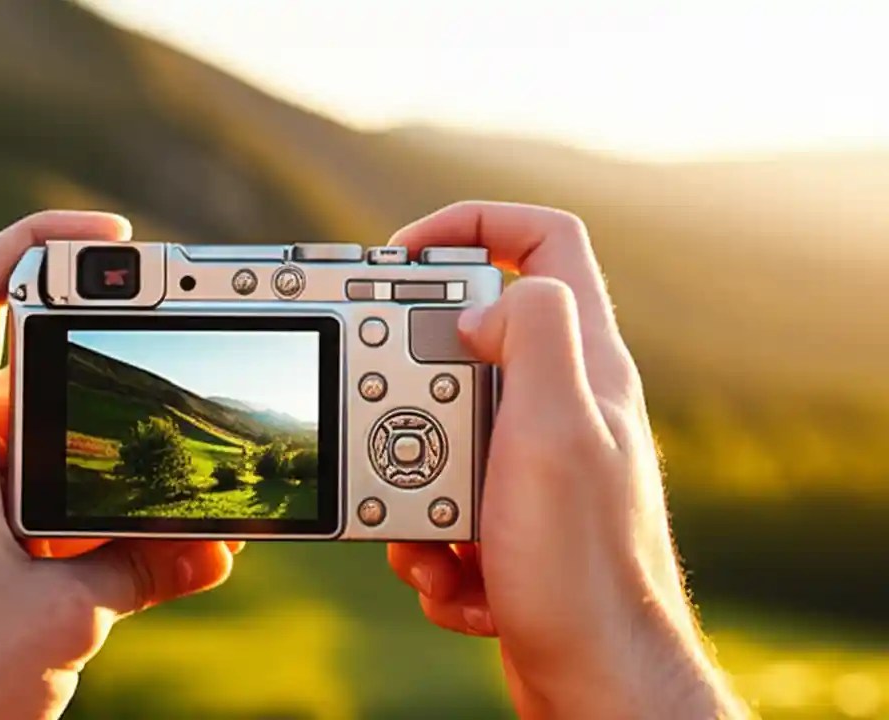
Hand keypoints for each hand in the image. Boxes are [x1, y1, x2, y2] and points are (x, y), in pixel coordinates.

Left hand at [0, 211, 240, 719]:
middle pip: (23, 362)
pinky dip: (80, 493)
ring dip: (98, 442)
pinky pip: (25, 484)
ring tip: (164, 468)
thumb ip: (147, 568)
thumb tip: (219, 548)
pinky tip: (129, 532)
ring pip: (33, 430)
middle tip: (172, 355)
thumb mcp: (69, 615)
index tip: (108, 236)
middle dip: (103, 362)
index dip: (35, 240)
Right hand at [385, 202, 745, 717]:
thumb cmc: (582, 565)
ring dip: (411, 490)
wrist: (597, 682)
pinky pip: (442, 507)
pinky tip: (462, 583)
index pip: (545, 241)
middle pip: (468, 346)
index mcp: (585, 366)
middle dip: (411, 391)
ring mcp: (536, 466)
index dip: (473, 222)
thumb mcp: (555, 431)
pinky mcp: (511, 522)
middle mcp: (565, 406)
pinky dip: (433, 547)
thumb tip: (483, 301)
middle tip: (393, 430)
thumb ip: (532, 336)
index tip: (401, 253)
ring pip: (439, 437)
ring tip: (436, 541)